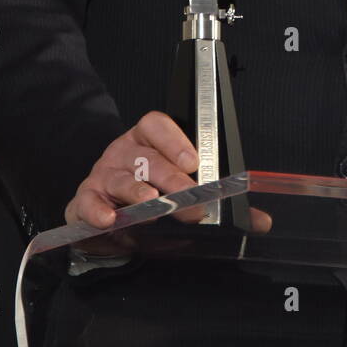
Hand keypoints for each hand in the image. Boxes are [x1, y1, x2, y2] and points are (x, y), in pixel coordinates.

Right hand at [65, 110, 269, 231]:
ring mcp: (104, 173)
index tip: (193, 162)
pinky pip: (89, 201)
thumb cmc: (149, 193)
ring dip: (138, 192)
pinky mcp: (86, 199)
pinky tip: (110, 219)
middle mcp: (125, 152)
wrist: (106, 213)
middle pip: (147, 157)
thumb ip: (221, 204)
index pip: (156, 125)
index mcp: (148, 141)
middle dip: (170, 178)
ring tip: (152, 205)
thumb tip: (260, 221)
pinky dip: (98, 210)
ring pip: (122, 177)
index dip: (175, 140)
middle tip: (189, 199)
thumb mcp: (182, 191)